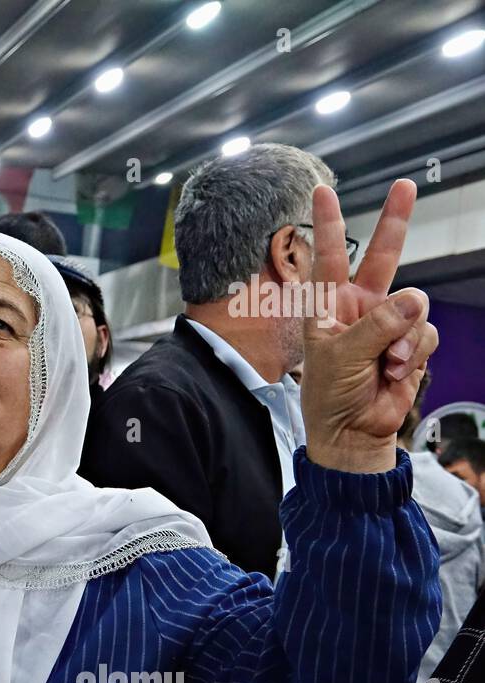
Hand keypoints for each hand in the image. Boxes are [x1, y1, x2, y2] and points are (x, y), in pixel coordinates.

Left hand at [301, 180, 436, 472]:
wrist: (353, 433)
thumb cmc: (332, 397)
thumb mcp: (342, 358)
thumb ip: (377, 327)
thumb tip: (413, 301)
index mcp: (329, 307)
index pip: (329, 257)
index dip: (329, 224)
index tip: (322, 190)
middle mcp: (359, 308)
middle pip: (383, 257)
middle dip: (395, 222)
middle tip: (406, 185)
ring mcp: (387, 324)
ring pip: (414, 306)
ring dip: (404, 338)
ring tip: (384, 365)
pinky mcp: (410, 343)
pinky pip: (424, 333)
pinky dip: (413, 355)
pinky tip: (395, 374)